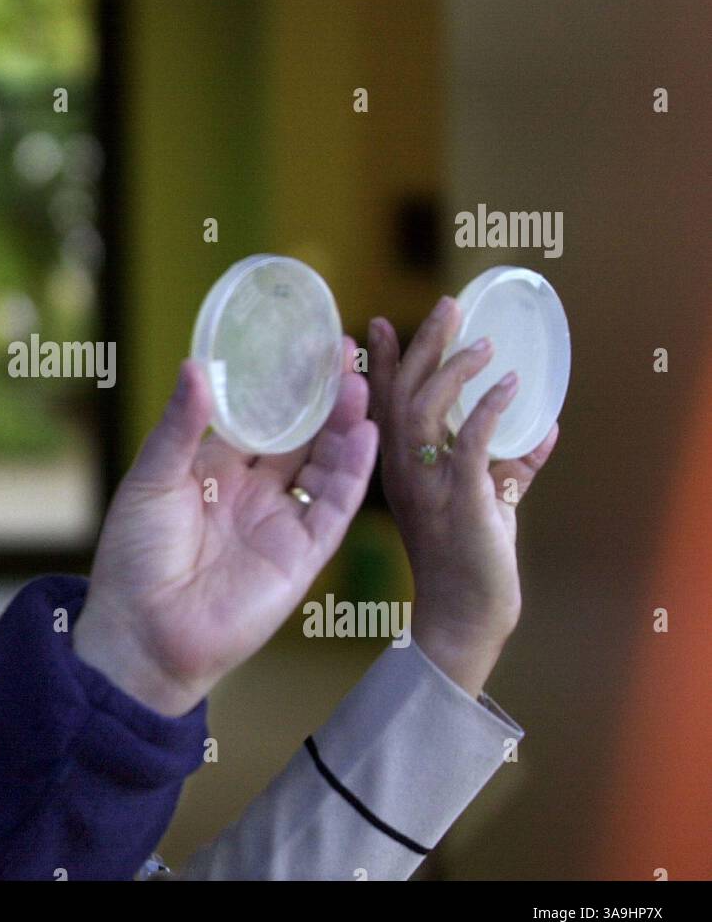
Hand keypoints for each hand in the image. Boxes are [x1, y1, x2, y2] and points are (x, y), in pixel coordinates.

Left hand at [74, 342, 377, 716]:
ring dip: (343, 426)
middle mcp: (252, 491)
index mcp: (213, 469)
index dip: (279, 383)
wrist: (142, 634)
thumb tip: (196, 365)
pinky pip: (335, 508)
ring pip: (325, 465)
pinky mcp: (301, 555)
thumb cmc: (134, 556)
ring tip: (356, 382)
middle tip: (342, 351)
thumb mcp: (151, 479)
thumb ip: (180, 426)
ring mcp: (280, 522)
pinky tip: (364, 433)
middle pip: (299, 435)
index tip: (300, 342)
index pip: (257, 417)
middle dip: (320, 396)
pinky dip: (353, 472)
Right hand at [368, 296, 558, 695]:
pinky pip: (469, 444)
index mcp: (398, 467)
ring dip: (454, 369)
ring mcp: (427, 484)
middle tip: (444, 307)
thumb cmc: (471, 561)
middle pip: (400, 393)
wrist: (465, 614)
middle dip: (421, 345)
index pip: (382, 403)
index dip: (379, 362)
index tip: (377, 324)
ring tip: (483, 343)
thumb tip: (544, 428)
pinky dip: (488, 411)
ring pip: (425, 409)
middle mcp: (402, 470)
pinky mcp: (460, 498)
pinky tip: (508, 386)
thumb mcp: (489, 502)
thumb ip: (510, 465)